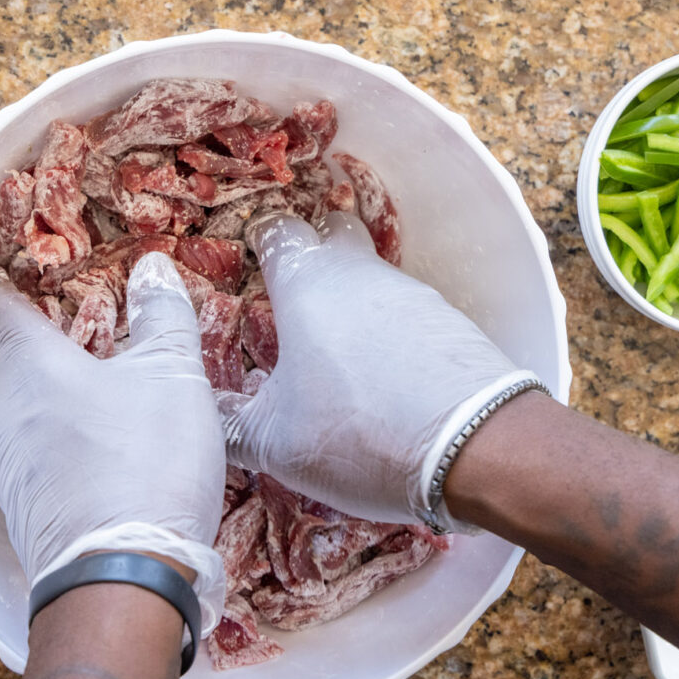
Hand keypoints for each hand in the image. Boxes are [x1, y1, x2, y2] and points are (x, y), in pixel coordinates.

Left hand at [0, 253, 224, 628]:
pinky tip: (78, 457)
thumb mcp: (174, 378)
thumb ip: (165, 319)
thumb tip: (154, 269)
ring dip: (21, 407)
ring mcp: (6, 467)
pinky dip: (39, 450)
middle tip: (30, 346)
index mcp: (30, 367)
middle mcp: (3, 413)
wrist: (121, 571)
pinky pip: (18, 464)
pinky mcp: (20, 511)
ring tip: (68, 402)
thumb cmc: (146, 457)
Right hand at [219, 212, 541, 531]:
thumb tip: (202, 415)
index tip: (254, 254)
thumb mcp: (274, 443)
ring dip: (354, 302)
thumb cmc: (356, 434)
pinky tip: (386, 379)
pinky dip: (391, 334)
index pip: (278, 231)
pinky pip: (408, 316)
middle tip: (294, 294)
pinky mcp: (453, 325)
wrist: (476, 447)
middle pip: (336, 234)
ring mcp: (414, 296)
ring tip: (339, 354)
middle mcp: (362, 275)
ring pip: (374, 279)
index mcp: (309, 285)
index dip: (263, 238)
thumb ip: (229, 423)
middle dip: (316, 248)